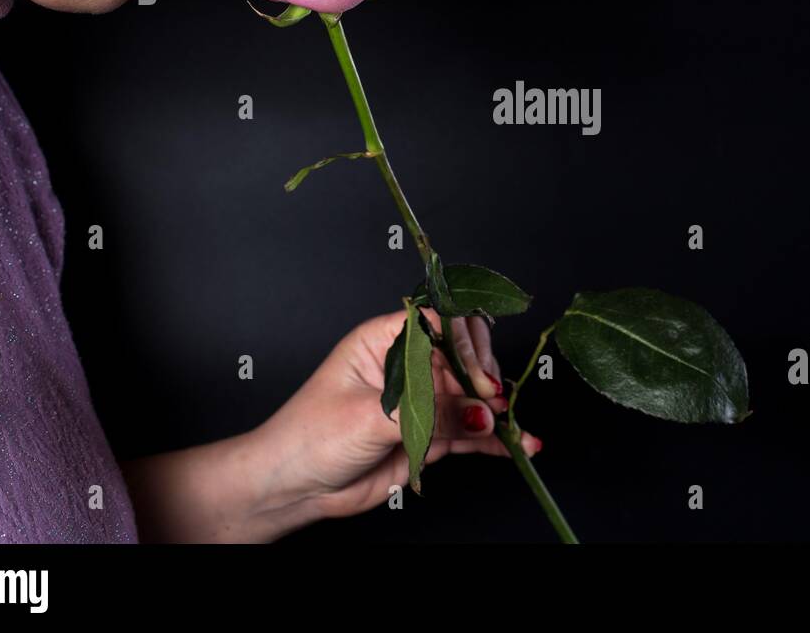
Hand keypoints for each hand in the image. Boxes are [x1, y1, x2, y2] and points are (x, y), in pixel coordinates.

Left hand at [251, 305, 542, 520]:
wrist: (291, 486)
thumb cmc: (308, 436)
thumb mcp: (370, 417)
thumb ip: (431, 414)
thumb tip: (481, 413)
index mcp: (386, 341)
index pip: (441, 323)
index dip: (465, 345)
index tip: (478, 376)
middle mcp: (408, 366)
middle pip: (465, 356)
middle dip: (485, 377)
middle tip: (492, 403)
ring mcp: (422, 401)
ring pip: (473, 397)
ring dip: (497, 411)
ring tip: (516, 429)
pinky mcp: (429, 435)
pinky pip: (471, 432)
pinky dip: (495, 440)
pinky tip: (518, 445)